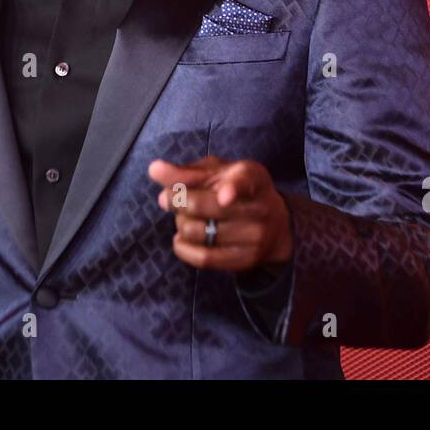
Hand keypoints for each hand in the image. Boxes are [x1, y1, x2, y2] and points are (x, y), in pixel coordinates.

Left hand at [148, 155, 292, 271]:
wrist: (274, 225)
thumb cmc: (235, 189)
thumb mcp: (217, 172)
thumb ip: (186, 171)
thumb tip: (154, 169)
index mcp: (253, 176)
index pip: (244, 182)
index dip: (233, 190)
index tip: (224, 196)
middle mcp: (259, 207)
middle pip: (203, 207)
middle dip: (176, 200)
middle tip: (168, 197)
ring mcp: (254, 237)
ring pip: (197, 231)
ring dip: (180, 223)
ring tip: (184, 218)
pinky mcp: (245, 260)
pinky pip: (203, 258)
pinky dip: (183, 248)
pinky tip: (182, 239)